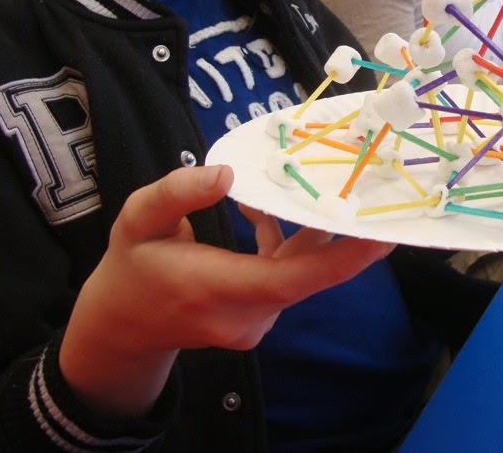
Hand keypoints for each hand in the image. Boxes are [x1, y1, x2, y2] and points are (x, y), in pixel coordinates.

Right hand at [61, 165, 391, 419]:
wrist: (120, 330)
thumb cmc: (130, 269)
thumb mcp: (135, 220)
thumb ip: (176, 194)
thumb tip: (226, 173)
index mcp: (213, 289)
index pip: (291, 279)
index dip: (342, 258)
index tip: (382, 235)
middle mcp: (243, 314)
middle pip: (308, 276)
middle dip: (347, 238)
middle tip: (378, 197)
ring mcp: (253, 322)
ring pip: (299, 275)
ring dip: (311, 234)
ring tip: (323, 188)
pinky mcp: (257, 317)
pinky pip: (285, 278)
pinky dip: (286, 246)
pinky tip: (260, 213)